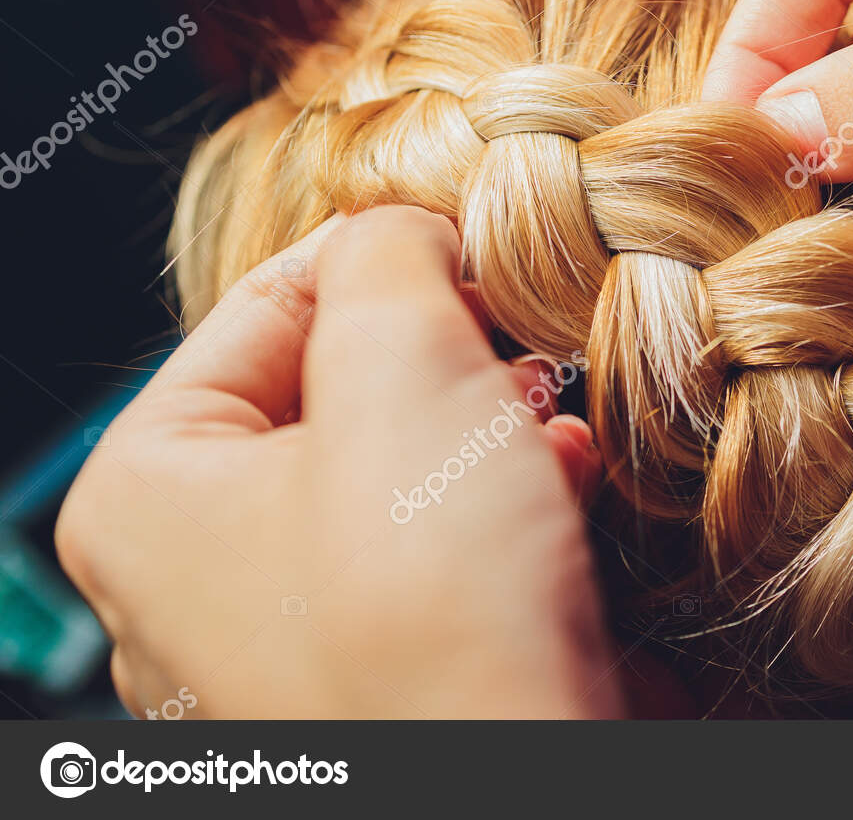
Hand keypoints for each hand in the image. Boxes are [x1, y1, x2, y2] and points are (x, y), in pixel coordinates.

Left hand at [56, 207, 622, 718]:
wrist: (516, 797)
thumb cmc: (430, 608)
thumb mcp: (405, 371)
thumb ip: (390, 258)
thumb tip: (406, 231)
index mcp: (148, 494)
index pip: (264, 307)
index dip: (386, 257)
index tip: (478, 246)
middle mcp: (190, 579)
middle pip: (330, 391)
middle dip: (444, 354)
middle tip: (521, 336)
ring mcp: (281, 642)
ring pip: (390, 470)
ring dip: (482, 428)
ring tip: (551, 415)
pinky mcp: (376, 678)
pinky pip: (427, 553)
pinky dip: (496, 508)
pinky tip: (561, 490)